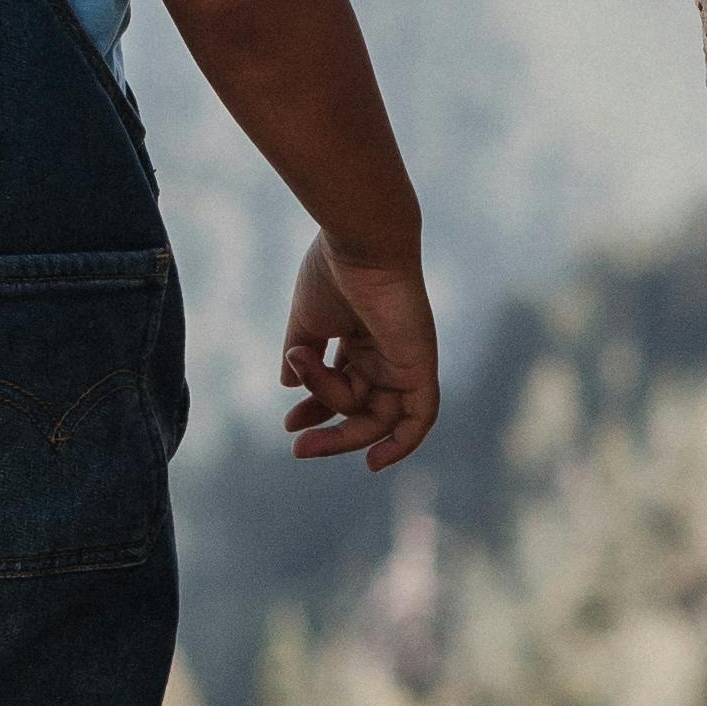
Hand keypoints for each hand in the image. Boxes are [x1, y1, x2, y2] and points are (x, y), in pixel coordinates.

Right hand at [280, 231, 439, 470]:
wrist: (359, 244)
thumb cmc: (332, 272)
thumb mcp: (307, 321)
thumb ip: (300, 355)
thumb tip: (286, 384)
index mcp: (360, 339)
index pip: (342, 387)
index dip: (316, 408)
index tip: (289, 423)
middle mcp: (385, 353)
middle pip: (362, 409)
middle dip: (330, 433)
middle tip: (297, 446)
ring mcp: (404, 361)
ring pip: (375, 414)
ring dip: (339, 426)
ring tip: (302, 421)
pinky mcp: (420, 366)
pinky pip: (419, 416)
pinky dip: (404, 443)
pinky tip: (375, 462)